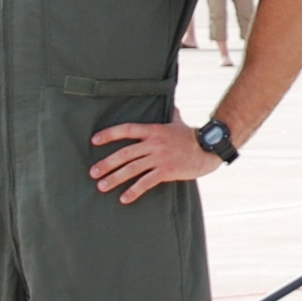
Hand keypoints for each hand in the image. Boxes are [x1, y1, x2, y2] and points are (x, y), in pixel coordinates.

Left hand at [89, 118, 217, 203]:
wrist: (209, 149)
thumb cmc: (191, 135)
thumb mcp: (178, 121)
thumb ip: (170, 113)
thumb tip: (171, 102)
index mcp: (153, 130)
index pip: (126, 129)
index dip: (109, 134)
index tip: (94, 141)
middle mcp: (154, 143)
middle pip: (125, 153)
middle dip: (107, 163)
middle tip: (93, 172)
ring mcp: (160, 158)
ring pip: (132, 169)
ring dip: (115, 178)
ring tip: (102, 186)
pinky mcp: (167, 171)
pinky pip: (146, 182)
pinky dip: (134, 191)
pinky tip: (124, 198)